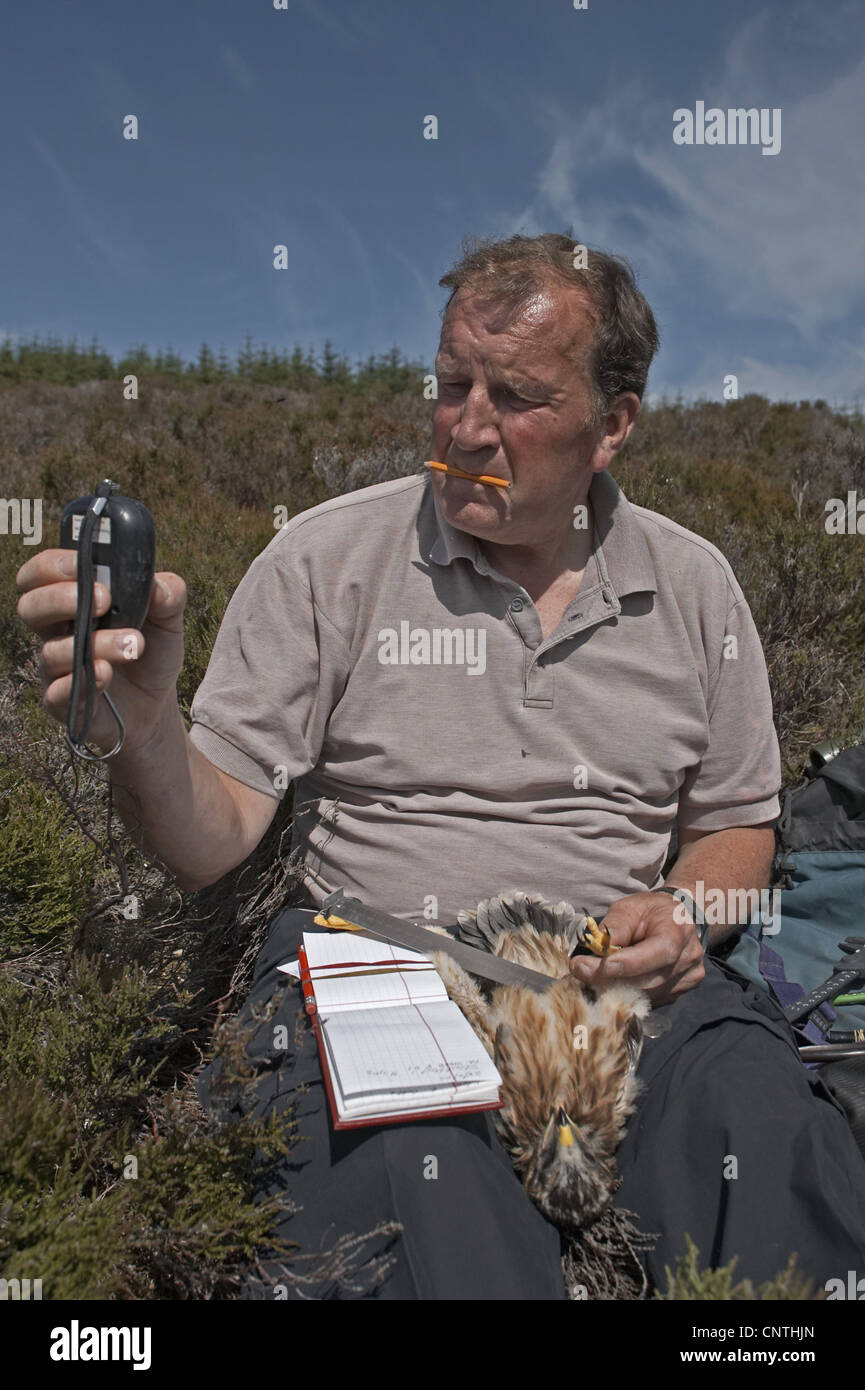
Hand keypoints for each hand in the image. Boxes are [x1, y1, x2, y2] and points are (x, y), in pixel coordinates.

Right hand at [15, 549, 187, 755]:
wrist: (156, 703)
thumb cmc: (150, 651)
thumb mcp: (168, 618)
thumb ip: (168, 595)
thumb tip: (158, 586)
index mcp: (73, 601)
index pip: (40, 574)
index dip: (52, 564)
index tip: (84, 564)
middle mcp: (56, 632)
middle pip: (29, 607)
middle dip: (59, 598)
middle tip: (103, 599)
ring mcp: (57, 669)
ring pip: (52, 651)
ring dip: (95, 643)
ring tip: (133, 644)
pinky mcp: (64, 703)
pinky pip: (58, 693)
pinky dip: (82, 681)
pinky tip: (106, 672)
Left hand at [568, 891, 705, 1004]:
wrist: (675, 919)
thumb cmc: (650, 911)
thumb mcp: (629, 908)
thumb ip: (615, 927)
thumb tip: (595, 950)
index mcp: (678, 931)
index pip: (655, 954)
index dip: (623, 965)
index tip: (588, 966)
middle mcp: (687, 959)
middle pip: (647, 981)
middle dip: (608, 979)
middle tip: (579, 971)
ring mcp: (686, 980)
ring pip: (645, 995)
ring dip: (614, 989)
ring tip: (591, 975)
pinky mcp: (678, 993)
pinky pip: (648, 1001)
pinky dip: (626, 994)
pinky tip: (611, 982)